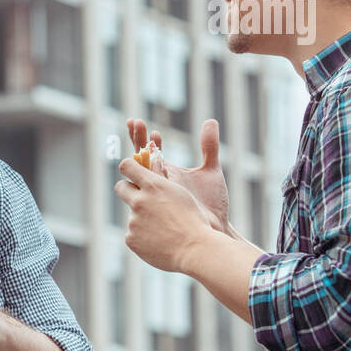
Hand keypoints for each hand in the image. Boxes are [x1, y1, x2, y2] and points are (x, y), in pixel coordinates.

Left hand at [114, 157, 211, 272]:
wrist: (195, 250)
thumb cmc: (194, 220)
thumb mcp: (181, 193)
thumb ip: (162, 180)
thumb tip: (153, 163)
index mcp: (153, 186)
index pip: (127, 166)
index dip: (129, 168)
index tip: (132, 171)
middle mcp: (139, 201)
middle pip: (120, 187)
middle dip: (127, 189)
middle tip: (139, 197)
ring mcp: (133, 221)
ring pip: (133, 215)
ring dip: (144, 220)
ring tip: (165, 230)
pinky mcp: (130, 239)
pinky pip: (134, 234)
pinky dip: (144, 237)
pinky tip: (160, 242)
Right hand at [127, 117, 231, 235]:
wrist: (214, 229)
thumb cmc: (212, 204)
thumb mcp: (212, 172)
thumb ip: (209, 146)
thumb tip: (210, 121)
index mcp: (164, 173)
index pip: (147, 151)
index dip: (143, 136)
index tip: (138, 121)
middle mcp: (155, 184)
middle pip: (138, 158)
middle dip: (137, 138)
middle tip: (136, 121)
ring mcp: (152, 198)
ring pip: (141, 173)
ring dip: (142, 154)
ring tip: (144, 135)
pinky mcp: (152, 210)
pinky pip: (149, 193)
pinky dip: (154, 178)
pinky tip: (159, 167)